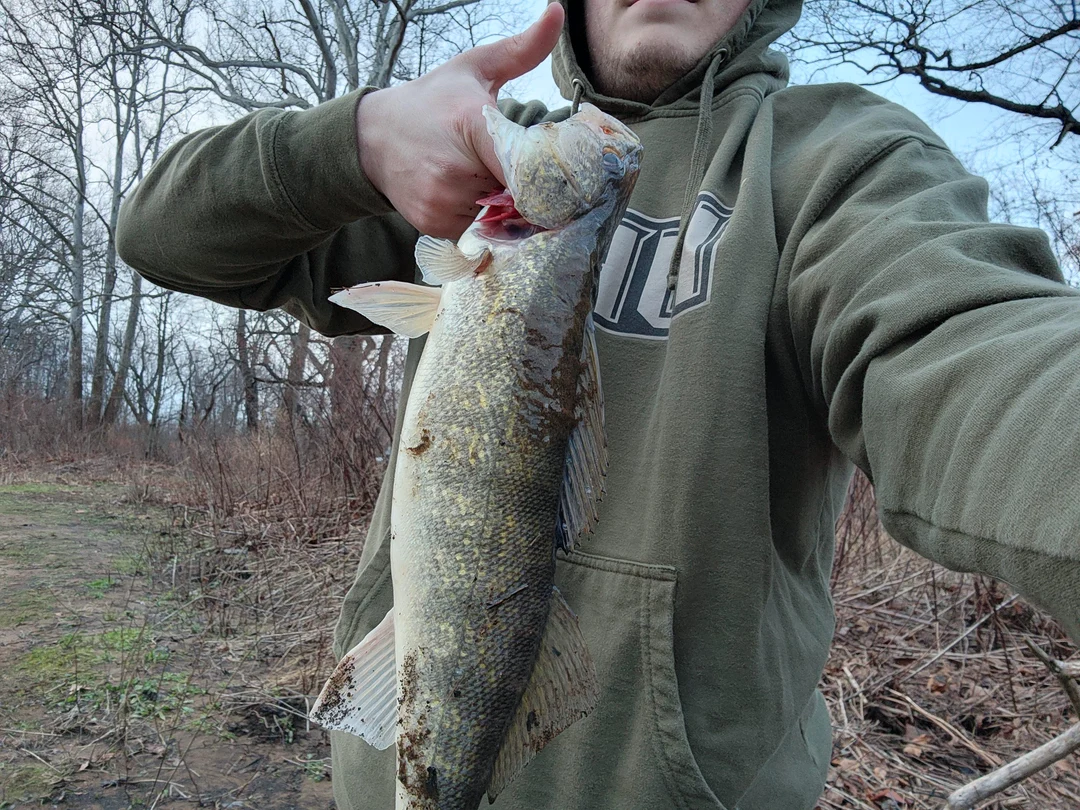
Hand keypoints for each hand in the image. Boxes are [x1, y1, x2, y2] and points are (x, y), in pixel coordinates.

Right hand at [355, 2, 563, 238]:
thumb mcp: (474, 69)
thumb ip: (521, 49)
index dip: (548, 176)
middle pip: (518, 193)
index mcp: (472, 124)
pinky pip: (477, 230)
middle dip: (527, 187)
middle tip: (522, 173)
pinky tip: (466, 194)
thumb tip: (556, 12)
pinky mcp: (434, 224)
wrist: (372, 137)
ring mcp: (442, 201)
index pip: (527, 165)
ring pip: (498, 214)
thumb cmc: (432, 102)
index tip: (562, 178)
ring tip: (484, 178)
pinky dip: (480, 218)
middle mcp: (455, 169)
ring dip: (502, 204)